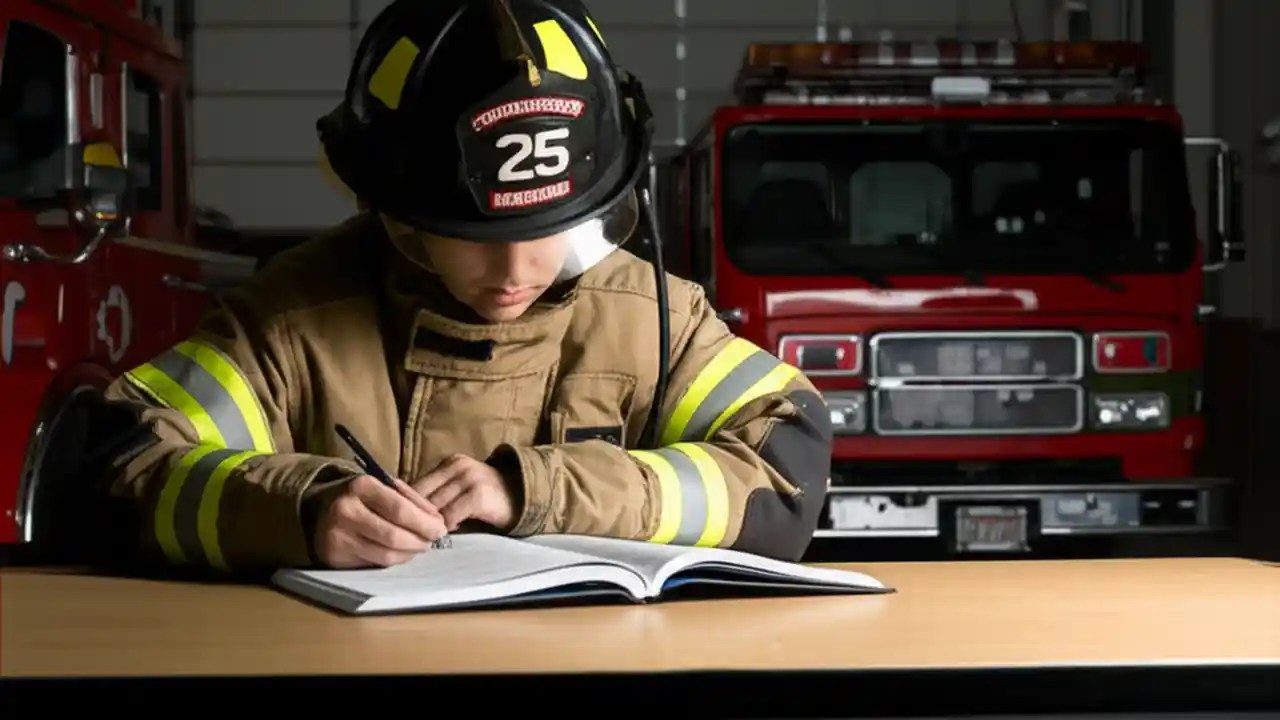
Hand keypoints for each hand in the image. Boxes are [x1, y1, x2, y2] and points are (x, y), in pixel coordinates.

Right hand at [313, 475, 449, 568]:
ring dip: (410, 553)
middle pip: (394, 536)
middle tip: (432, 541)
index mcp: (362, 486)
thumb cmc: (363, 497)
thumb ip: (412, 500)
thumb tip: (436, 521)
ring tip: (419, 547)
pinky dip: (394, 560)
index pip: (400, 509)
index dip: (424, 523)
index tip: (441, 529)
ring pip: (386, 554)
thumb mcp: (385, 487)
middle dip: (420, 541)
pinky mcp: (336, 556)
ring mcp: (338, 535)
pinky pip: (375, 563)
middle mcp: (346, 510)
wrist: (321, 509)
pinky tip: (401, 553)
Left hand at [412, 454, 517, 532]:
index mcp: (450, 462)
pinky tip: (455, 528)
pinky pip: (451, 516)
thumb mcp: (460, 486)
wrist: (523, 497)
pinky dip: (449, 525)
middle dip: (417, 516)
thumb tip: (406, 508)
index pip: (416, 484)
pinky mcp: (478, 495)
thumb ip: (437, 492)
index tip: (406, 520)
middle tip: (417, 531)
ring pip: (435, 507)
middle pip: (422, 496)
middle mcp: (458, 466)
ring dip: (433, 523)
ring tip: (435, 531)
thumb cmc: (487, 497)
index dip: (408, 505)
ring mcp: (469, 479)